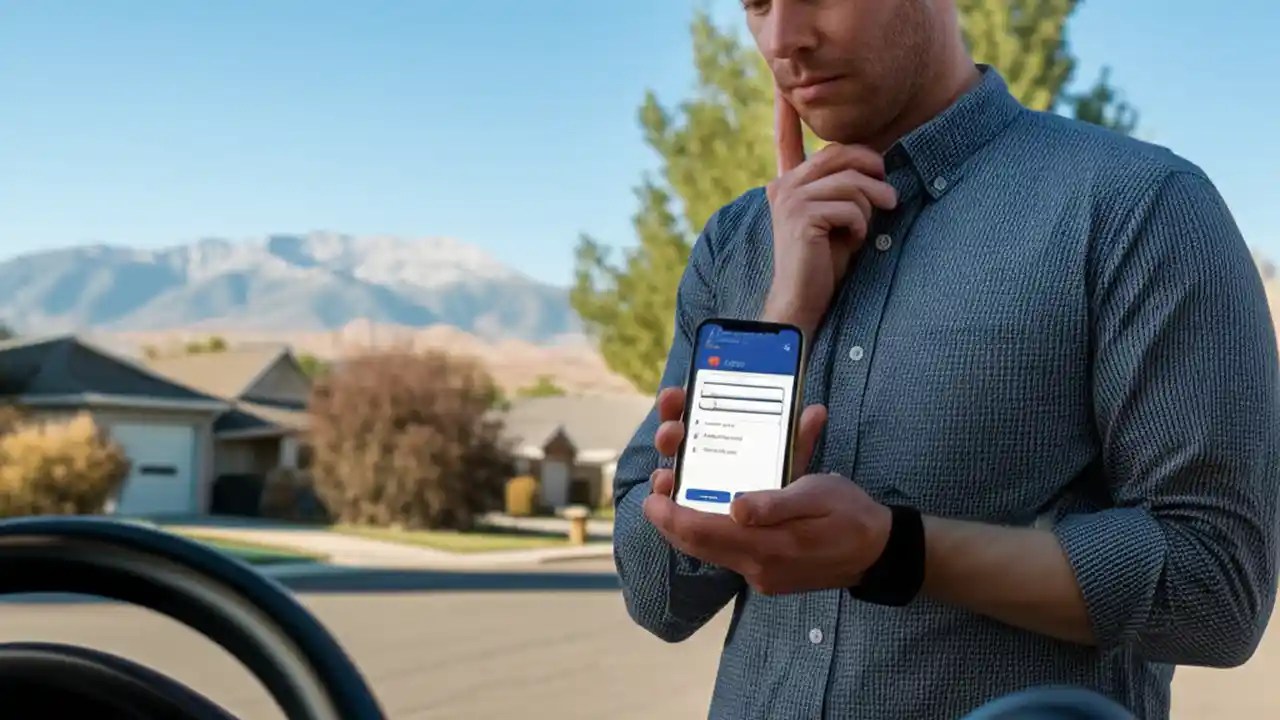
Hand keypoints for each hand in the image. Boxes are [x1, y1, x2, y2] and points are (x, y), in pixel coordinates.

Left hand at [642, 387, 892, 594]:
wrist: (880, 553)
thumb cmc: (850, 514)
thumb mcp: (818, 494)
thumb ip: (775, 504)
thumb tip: (734, 508)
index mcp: (766, 546)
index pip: (701, 534)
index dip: (669, 515)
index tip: (651, 495)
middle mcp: (757, 567)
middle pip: (697, 545)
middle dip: (670, 518)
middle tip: (657, 489)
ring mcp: (761, 575)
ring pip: (710, 550)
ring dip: (688, 525)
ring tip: (674, 497)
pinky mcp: (768, 574)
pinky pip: (729, 552)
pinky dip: (712, 531)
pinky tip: (708, 510)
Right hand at [764, 91, 897, 332]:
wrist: (802, 302)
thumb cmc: (825, 265)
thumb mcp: (837, 219)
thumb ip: (845, 191)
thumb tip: (877, 171)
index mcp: (787, 183)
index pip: (786, 141)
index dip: (784, 112)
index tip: (780, 86)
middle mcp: (783, 186)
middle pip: (840, 153)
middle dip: (873, 171)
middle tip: (888, 197)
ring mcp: (789, 199)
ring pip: (851, 181)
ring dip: (872, 203)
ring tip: (877, 221)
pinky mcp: (801, 216)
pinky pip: (850, 206)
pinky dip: (862, 224)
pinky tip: (854, 241)